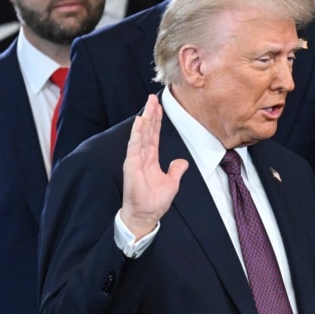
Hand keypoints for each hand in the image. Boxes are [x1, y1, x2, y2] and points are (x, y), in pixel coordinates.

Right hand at [120, 95, 187, 237]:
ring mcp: (136, 160)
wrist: (145, 216)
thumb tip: (182, 162)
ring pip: (141, 134)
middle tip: (153, 97)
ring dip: (145, 119)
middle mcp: (142, 156)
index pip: (153, 135)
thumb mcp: (171, 183)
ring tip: (149, 104)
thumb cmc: (154, 202)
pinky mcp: (132, 166)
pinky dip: (138, 133)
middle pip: (147, 131)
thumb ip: (176, 170)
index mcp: (150, 159)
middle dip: (151, 114)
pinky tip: (141, 121)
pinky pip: (135, 146)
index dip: (156, 121)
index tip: (158, 106)